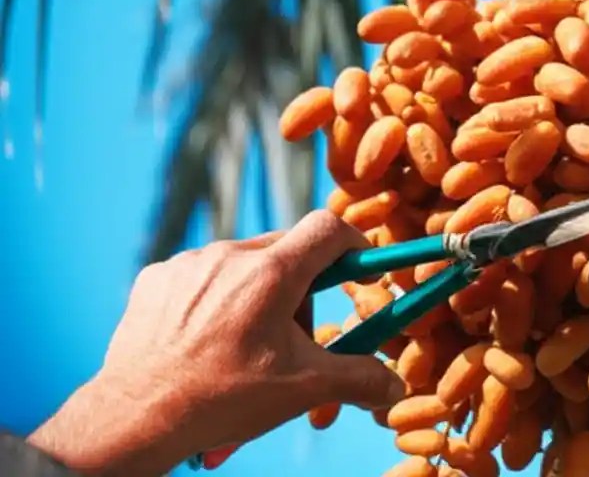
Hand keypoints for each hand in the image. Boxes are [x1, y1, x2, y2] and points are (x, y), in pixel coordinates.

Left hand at [28, 210, 405, 475]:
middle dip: (302, 289)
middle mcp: (231, 255)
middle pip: (288, 251)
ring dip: (258, 297)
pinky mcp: (156, 278)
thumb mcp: (304, 390)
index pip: (329, 228)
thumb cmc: (223, 398)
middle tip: (298, 336)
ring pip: (243, 265)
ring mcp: (189, 264)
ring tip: (246, 350)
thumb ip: (359, 379)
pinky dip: (214, 301)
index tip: (360, 271)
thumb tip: (394, 387)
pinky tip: (206, 343)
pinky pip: (200, 276)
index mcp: (273, 273)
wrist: (136, 417)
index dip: (353, 245)